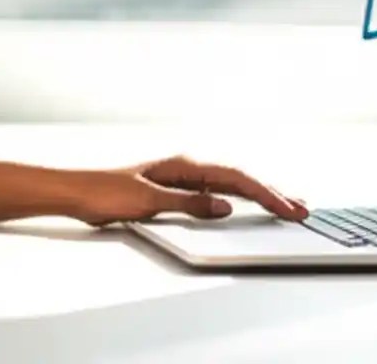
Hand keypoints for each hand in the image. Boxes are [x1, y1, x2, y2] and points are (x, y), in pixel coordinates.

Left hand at [74, 156, 308, 225]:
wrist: (75, 191)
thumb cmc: (104, 192)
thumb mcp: (147, 201)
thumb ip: (189, 203)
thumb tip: (224, 206)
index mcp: (184, 166)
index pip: (236, 179)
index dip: (266, 195)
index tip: (288, 208)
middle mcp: (186, 168)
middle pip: (239, 179)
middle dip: (272, 194)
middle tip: (301, 209)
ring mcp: (182, 177)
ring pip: (231, 184)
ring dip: (259, 194)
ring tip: (285, 205)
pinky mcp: (174, 188)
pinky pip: (216, 190)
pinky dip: (238, 197)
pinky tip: (246, 203)